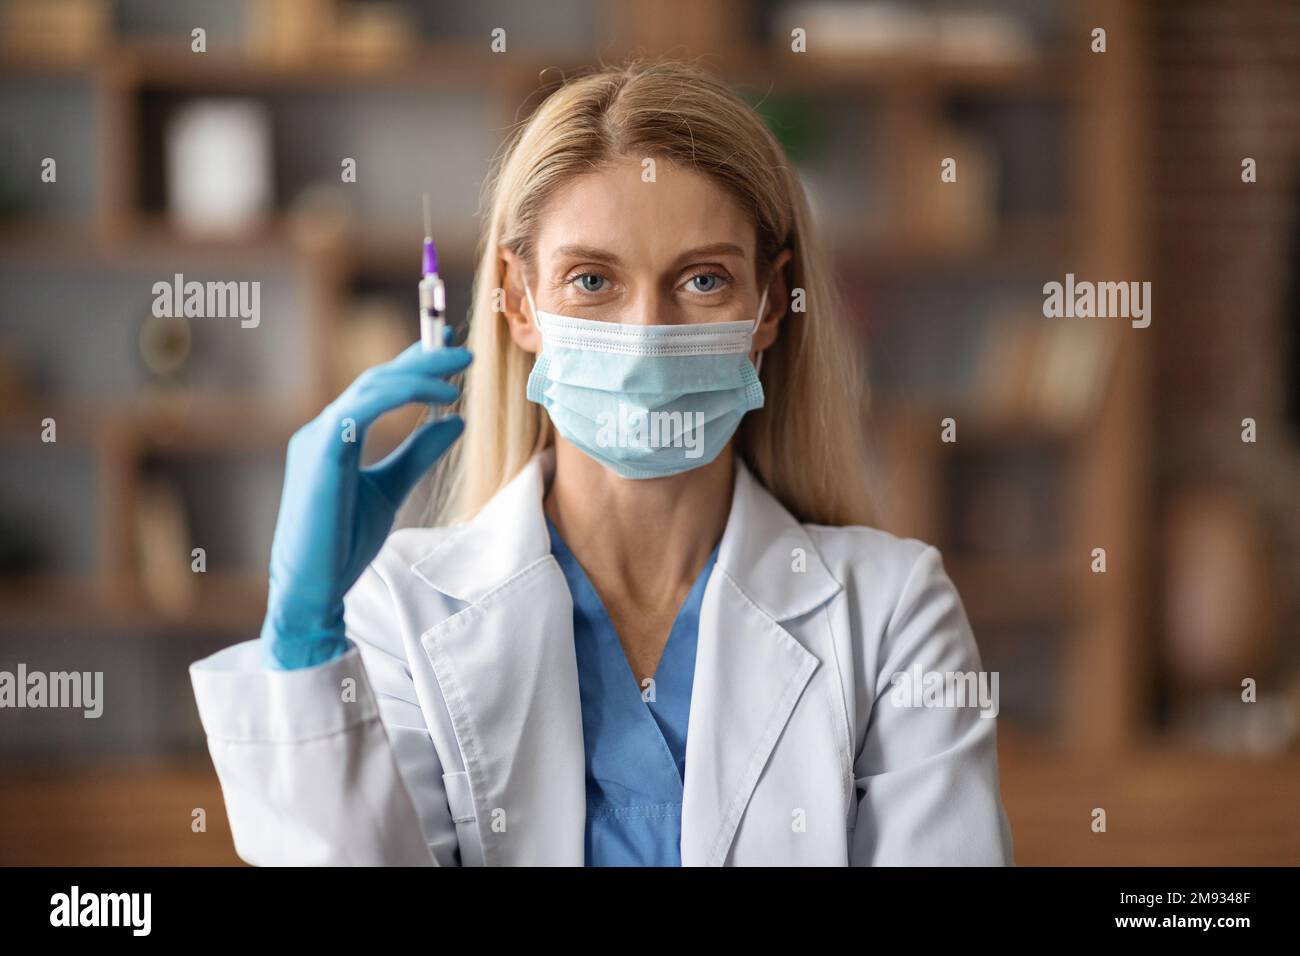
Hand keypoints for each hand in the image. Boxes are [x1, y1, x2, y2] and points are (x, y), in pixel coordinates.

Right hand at [260, 337, 471, 668]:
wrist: (313, 587)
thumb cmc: (342, 544)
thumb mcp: (390, 489)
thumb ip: (418, 455)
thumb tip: (455, 422)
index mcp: (335, 436)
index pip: (377, 386)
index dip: (413, 363)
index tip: (450, 350)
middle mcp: (321, 429)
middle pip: (377, 378)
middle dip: (422, 358)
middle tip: (465, 348)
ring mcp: (317, 438)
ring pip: (371, 386)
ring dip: (420, 371)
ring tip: (461, 366)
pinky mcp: (320, 453)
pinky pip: (362, 408)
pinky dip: (403, 395)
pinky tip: (442, 397)